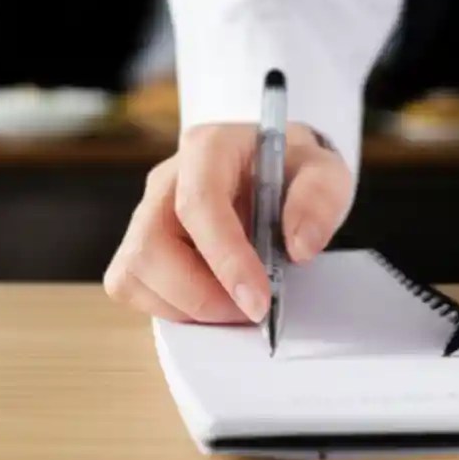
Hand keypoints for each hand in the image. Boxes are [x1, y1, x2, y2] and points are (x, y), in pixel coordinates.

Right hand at [104, 123, 352, 322]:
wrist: (273, 171)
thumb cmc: (290, 170)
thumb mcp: (324, 170)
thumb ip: (320, 198)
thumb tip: (299, 247)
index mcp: (207, 149)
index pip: (199, 202)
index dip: (225, 258)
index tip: (258, 300)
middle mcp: (165, 180)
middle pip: (152, 246)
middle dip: (202, 295)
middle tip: (251, 309)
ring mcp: (146, 215)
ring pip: (135, 273)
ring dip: (188, 306)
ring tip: (236, 305)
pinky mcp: (141, 248)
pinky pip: (135, 289)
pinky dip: (174, 309)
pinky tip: (213, 300)